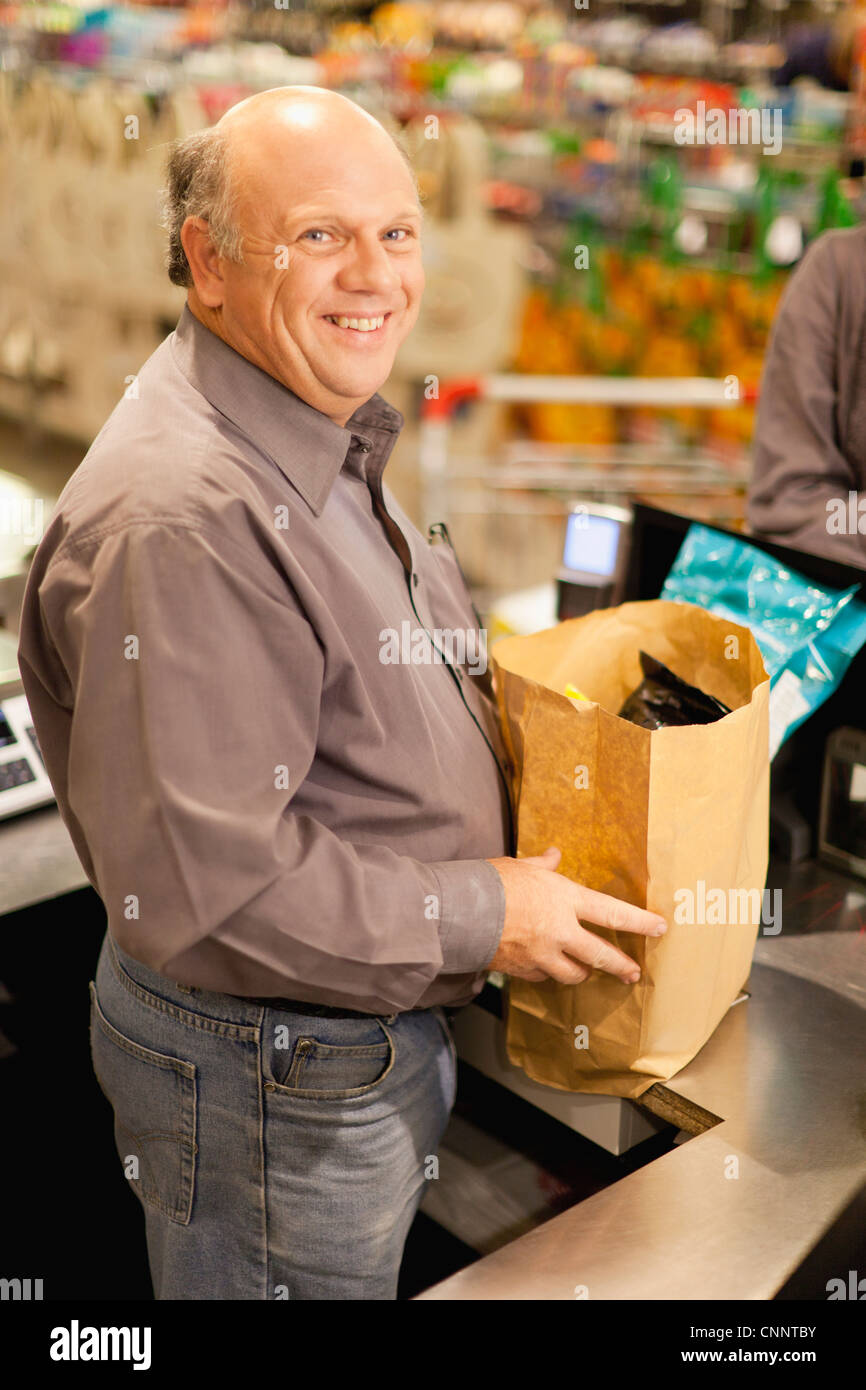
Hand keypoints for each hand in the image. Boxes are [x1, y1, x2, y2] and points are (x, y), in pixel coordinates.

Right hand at [485, 846, 666, 984]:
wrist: (459, 911)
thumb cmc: (491, 882)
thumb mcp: (521, 866)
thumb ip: (542, 866)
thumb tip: (553, 856)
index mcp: (565, 899)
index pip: (613, 913)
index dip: (640, 922)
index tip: (660, 928)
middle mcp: (560, 931)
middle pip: (601, 955)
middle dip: (621, 966)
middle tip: (633, 973)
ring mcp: (542, 955)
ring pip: (574, 974)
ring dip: (581, 972)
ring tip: (584, 970)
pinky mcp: (523, 970)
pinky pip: (543, 977)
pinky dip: (547, 973)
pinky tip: (544, 967)